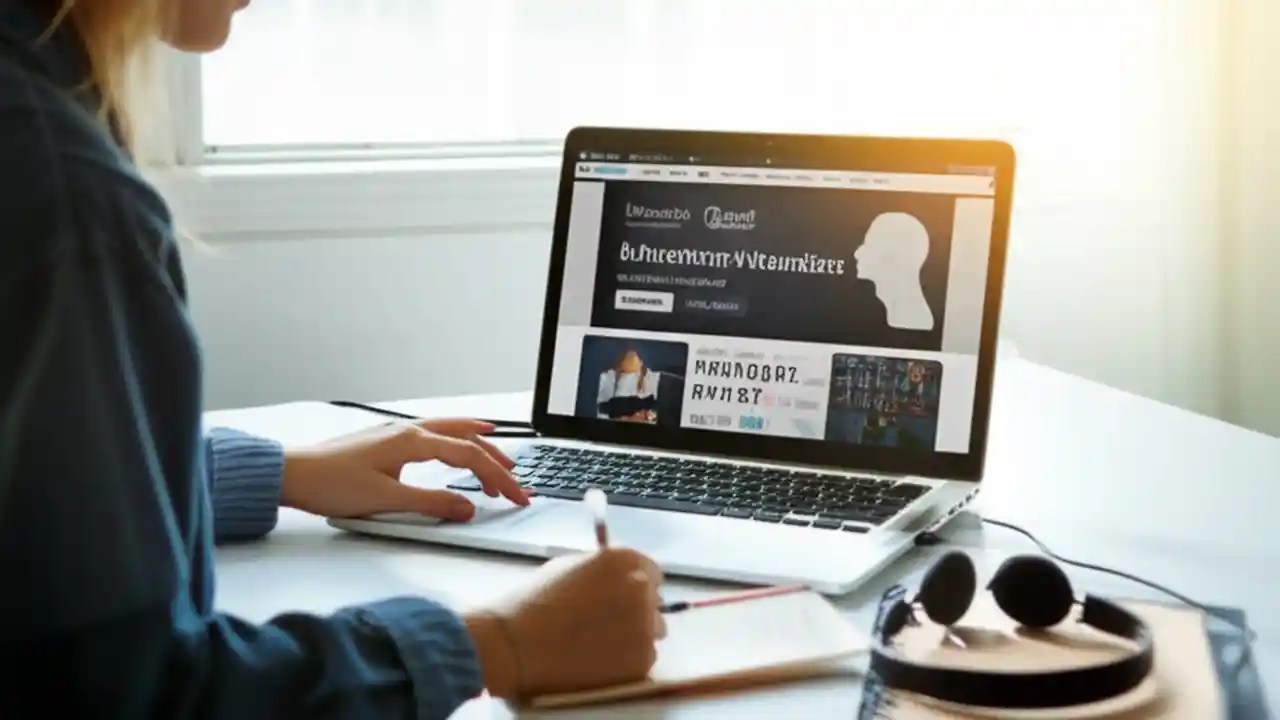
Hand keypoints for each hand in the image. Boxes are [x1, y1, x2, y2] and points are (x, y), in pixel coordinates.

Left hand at [281, 419, 530, 520]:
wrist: (291, 474)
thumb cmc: (330, 484)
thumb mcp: (386, 500)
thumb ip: (430, 504)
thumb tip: (466, 508)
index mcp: (412, 441)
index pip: (469, 456)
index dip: (498, 477)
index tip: (516, 495)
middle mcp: (408, 431)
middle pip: (466, 438)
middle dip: (495, 459)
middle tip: (516, 480)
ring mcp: (397, 434)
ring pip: (450, 432)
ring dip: (477, 444)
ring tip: (498, 455)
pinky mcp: (386, 442)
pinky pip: (434, 435)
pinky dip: (454, 440)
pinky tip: (453, 447)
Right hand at [464, 548, 666, 699]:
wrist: (516, 644)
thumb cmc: (534, 601)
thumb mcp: (569, 567)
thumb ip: (602, 570)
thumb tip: (617, 580)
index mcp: (624, 559)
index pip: (652, 572)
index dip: (636, 586)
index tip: (623, 598)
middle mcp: (641, 588)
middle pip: (654, 602)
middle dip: (635, 610)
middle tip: (607, 623)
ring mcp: (645, 625)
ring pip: (652, 631)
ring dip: (635, 635)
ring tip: (600, 643)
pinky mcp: (642, 660)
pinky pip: (644, 659)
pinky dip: (627, 661)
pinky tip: (598, 659)